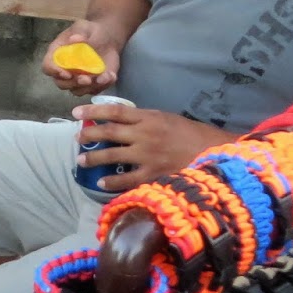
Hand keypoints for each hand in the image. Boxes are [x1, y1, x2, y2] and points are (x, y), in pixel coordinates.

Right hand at [42, 19, 121, 91]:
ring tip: (102, 78)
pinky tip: (111, 76)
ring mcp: (78, 78)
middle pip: (61, 84)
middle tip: (86, 79)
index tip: (66, 74)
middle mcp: (64, 70)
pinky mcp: (92, 83)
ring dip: (88, 88)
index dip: (54, 72)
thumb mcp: (83, 26)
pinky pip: (95, 90)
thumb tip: (75, 39)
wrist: (106, 38)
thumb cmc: (89, 31)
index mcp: (57, 55)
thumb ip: (79, 32)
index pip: (48, 67)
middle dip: (73, 84)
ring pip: (77, 91)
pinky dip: (103, 85)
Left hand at [70, 103, 234, 192]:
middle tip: (77, 139)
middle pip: (109, 132)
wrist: (216, 153)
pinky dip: (112, 181)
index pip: (114, 111)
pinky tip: (101, 182)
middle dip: (89, 135)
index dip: (93, 111)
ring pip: (113, 154)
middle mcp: (145, 134)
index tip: (76, 113)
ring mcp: (148, 154)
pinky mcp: (154, 174)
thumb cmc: (192, 134)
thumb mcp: (167, 119)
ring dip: (94, 158)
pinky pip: (127, 178)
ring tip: (81, 161)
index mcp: (149, 117)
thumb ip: (144, 119)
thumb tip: (121, 121)